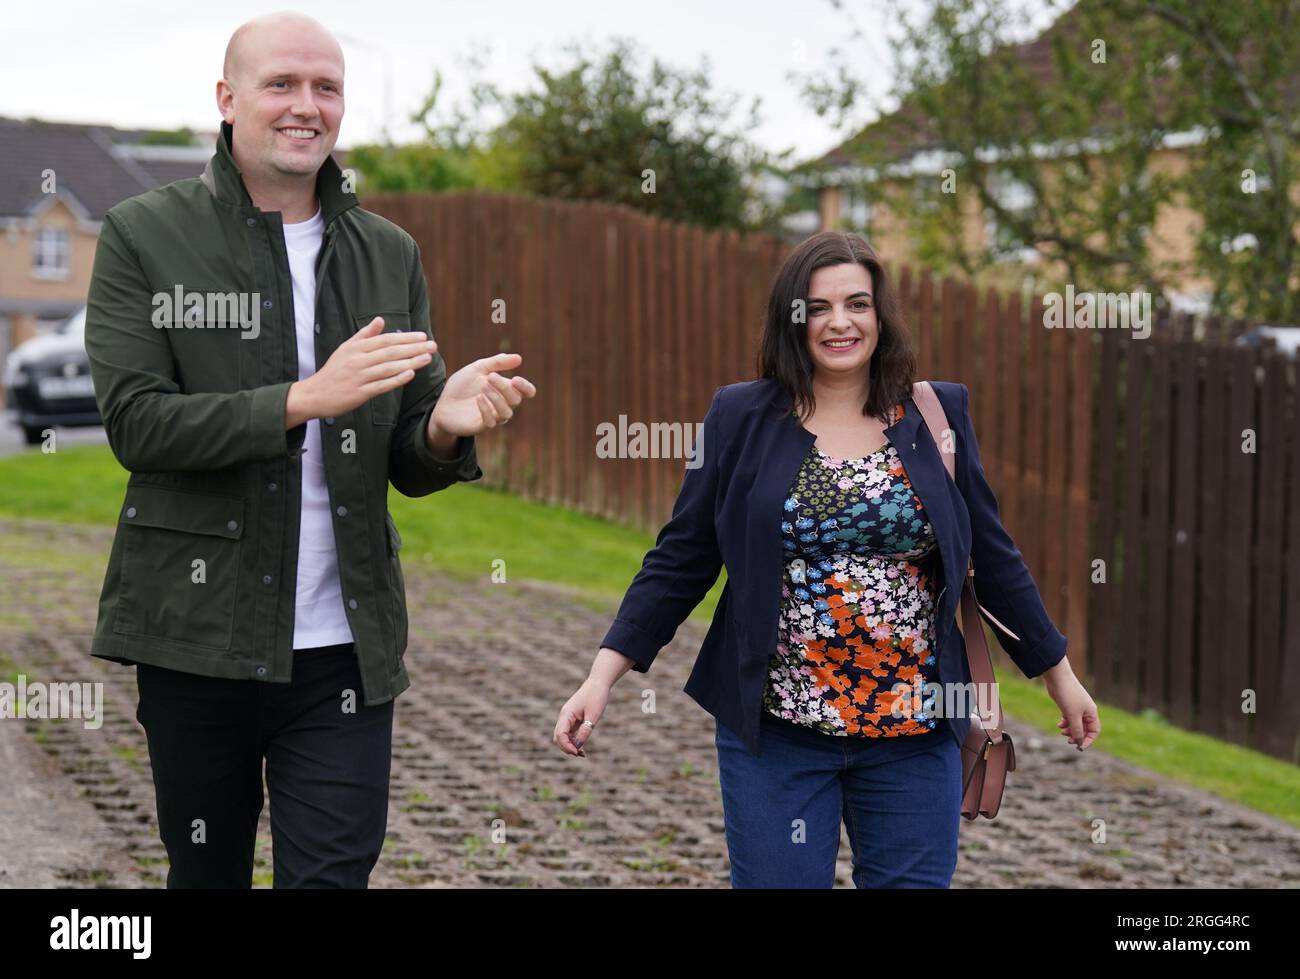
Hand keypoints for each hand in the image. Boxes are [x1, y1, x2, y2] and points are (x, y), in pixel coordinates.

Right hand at [285, 317, 432, 426]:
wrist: (315, 394)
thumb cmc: (333, 371)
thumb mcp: (345, 349)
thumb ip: (364, 335)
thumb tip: (380, 320)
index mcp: (356, 348)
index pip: (385, 340)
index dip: (405, 338)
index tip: (423, 336)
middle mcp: (358, 360)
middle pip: (390, 352)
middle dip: (414, 348)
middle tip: (433, 345)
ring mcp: (359, 377)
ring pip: (388, 367)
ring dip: (410, 362)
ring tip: (427, 358)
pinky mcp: (359, 393)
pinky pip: (381, 385)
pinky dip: (396, 379)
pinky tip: (410, 374)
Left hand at [428, 352, 536, 438]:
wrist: (442, 403)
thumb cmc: (462, 386)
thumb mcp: (478, 368)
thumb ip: (497, 363)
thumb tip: (519, 358)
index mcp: (505, 390)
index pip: (526, 392)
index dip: (526, 387)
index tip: (515, 379)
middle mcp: (503, 405)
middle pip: (516, 400)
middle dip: (505, 387)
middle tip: (490, 377)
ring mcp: (493, 417)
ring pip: (507, 413)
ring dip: (497, 398)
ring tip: (483, 387)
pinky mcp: (481, 426)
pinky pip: (491, 422)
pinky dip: (486, 409)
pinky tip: (478, 399)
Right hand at [553, 677, 611, 757]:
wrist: (599, 683)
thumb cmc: (596, 697)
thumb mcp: (593, 716)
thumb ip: (585, 731)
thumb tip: (578, 746)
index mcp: (566, 714)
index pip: (560, 734)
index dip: (566, 746)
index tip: (577, 752)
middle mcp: (565, 717)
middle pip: (558, 737)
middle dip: (567, 748)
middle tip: (580, 755)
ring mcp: (568, 719)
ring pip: (563, 737)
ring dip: (570, 746)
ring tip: (582, 754)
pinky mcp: (574, 720)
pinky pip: (570, 734)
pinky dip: (574, 742)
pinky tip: (582, 748)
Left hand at [1043, 660, 1100, 750]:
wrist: (1057, 678)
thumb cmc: (1068, 696)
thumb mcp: (1073, 716)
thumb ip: (1077, 730)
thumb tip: (1079, 743)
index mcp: (1091, 713)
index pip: (1094, 731)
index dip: (1088, 740)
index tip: (1079, 746)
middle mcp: (1086, 711)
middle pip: (1084, 729)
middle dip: (1077, 736)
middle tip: (1068, 740)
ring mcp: (1077, 708)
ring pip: (1075, 724)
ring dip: (1069, 730)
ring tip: (1061, 731)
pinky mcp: (1068, 705)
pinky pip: (1069, 718)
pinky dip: (1065, 723)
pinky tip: (1060, 724)